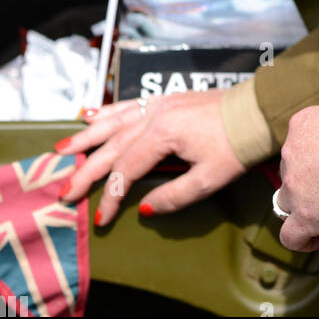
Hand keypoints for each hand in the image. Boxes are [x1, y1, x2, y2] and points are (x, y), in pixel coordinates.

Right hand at [56, 90, 246, 226]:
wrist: (256, 112)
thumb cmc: (236, 146)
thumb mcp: (208, 179)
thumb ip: (174, 196)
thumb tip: (145, 210)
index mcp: (163, 135)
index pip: (126, 171)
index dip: (111, 196)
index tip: (101, 218)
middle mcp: (154, 115)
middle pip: (112, 146)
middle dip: (86, 171)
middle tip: (63, 190)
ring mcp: (158, 104)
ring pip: (114, 122)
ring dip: (87, 137)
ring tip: (62, 150)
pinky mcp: (165, 100)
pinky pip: (129, 105)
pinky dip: (107, 111)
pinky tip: (91, 115)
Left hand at [277, 102, 318, 252]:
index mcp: (302, 124)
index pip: (299, 146)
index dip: (317, 159)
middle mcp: (291, 152)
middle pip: (291, 174)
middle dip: (311, 183)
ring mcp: (294, 186)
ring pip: (287, 204)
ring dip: (307, 209)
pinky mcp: (305, 216)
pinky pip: (291, 237)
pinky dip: (305, 240)